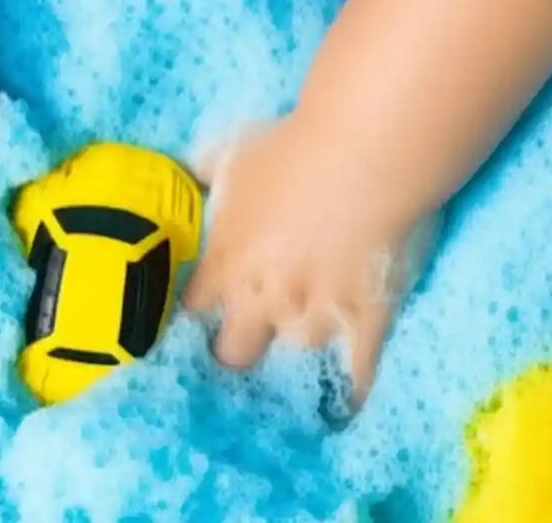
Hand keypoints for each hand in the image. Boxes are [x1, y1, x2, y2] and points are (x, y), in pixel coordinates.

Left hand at [185, 113, 439, 405]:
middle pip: (235, 352)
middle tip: (249, 340)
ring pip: (297, 352)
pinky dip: (352, 387)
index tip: (206, 309)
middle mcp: (261, 299)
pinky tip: (349, 403)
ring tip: (314, 337)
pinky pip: (356, 372)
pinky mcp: (365, 322)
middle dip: (239, 348)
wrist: (363, 157)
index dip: (199, 309)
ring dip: (303, 342)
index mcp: (225, 262)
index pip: (194, 306)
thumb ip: (205, 171)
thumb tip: (187, 172)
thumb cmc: (292, 149)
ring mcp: (314, 316)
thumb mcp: (233, 153)